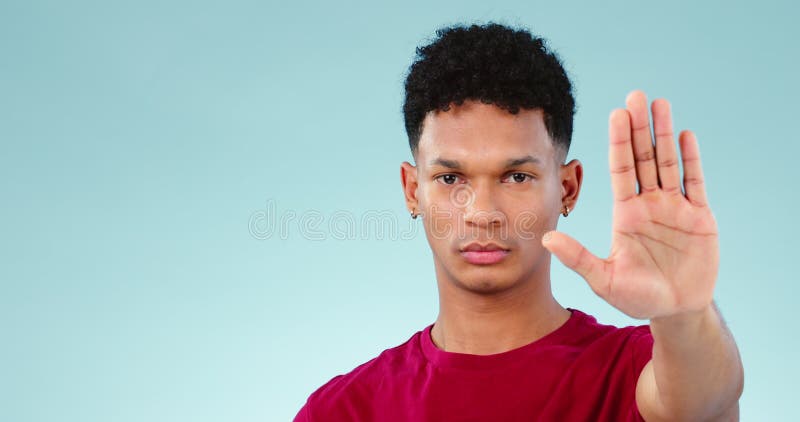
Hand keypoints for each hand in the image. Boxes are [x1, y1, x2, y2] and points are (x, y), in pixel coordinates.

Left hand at [543, 90, 718, 319]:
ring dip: (665, 134)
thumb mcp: (604, 279)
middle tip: (635, 95)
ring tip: (660, 104)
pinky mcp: (700, 218)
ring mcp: (675, 208)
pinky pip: (695, 183)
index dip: (618, 142)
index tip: (615, 114)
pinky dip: (691, 160)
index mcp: (626, 214)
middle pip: (644, 158)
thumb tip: (545, 239)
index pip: (620, 170)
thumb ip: (578, 258)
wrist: (675, 311)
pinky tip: (686, 136)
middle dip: (639, 128)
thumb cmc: (637, 297)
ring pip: (670, 163)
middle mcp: (649, 204)